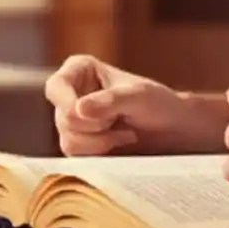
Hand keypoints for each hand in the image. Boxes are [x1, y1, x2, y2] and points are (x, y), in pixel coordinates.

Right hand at [45, 54, 215, 155]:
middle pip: (63, 119)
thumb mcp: (139, 97)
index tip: (95, 115)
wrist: (172, 130)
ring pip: (68, 141)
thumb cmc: (158, 104)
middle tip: (120, 121)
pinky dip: (100, 153)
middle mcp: (70, 94)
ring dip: (100, 142)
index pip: (56, 87)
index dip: (69, 104)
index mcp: (79, 70)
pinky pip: (76, 157)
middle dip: (95, 126)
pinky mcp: (78, 144)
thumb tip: (78, 109)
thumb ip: (110, 101)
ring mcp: (72, 121)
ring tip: (124, 133)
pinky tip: (119, 144)